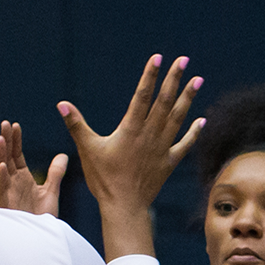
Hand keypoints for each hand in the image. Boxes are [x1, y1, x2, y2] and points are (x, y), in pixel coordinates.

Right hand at [0, 120, 69, 215]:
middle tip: (5, 124)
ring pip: (1, 169)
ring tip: (0, 139)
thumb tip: (63, 155)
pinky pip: (2, 189)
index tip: (16, 125)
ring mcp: (8, 192)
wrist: (41, 238)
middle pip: (7, 157)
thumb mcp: (51, 191)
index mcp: (21, 177)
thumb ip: (55, 173)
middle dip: (6, 141)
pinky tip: (2, 166)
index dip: (16, 140)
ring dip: (0, 154)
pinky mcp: (7, 203)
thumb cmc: (42, 217)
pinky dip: (1, 177)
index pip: (17, 154)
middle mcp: (12, 182)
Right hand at [58, 54, 204, 219]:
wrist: (124, 206)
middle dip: (174, 80)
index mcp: (130, 129)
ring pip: (177, 118)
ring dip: (188, 99)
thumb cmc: (103, 178)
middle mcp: (149, 135)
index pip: (142, 96)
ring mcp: (161, 149)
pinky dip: (194, 132)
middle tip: (183, 61)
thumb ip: (76, 124)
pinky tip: (202, 120)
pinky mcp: (168, 163)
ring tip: (198, 81)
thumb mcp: (87, 149)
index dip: (150, 76)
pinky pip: (184, 144)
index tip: (158, 58)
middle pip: (164, 102)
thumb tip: (62, 104)